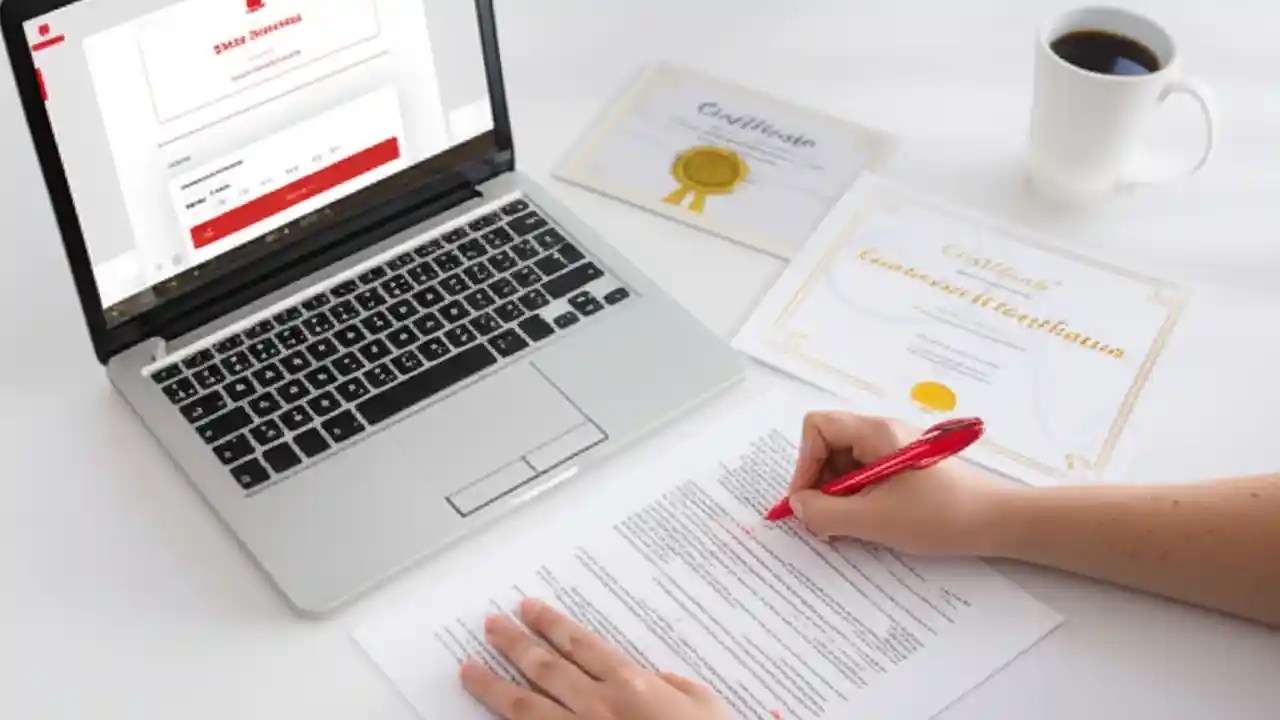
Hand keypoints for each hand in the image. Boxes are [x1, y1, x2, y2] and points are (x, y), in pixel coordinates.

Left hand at [460, 598, 728, 719]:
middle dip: (513, 643)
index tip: (528, 608)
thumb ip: (675, 686)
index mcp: (630, 683)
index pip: (579, 643)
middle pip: (543, 667)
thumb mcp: (706, 705)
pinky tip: (488, 719)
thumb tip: (656, 677)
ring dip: (492, 685)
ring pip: (524, 707)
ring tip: (469, 669)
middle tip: (490, 625)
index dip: (549, 623)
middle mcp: (597, 706)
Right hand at [786, 411, 1021, 555]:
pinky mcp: (905, 467)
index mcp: (874, 432)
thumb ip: (826, 513)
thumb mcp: (874, 519)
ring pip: (846, 462)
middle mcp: (883, 432)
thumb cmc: (939, 515)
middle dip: (819, 482)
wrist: (997, 522)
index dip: (803, 463)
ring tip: (846, 526)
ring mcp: (894, 448)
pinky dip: (857, 497)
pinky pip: (866, 474)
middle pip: (828, 444)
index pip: (817, 427)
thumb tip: (798, 506)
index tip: (807, 501)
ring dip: (837, 493)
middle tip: (823, 519)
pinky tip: (867, 522)